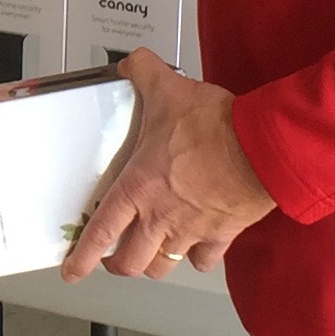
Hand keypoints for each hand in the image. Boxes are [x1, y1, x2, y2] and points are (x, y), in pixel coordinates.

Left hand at [64, 53, 275, 282]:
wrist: (262, 149)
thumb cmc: (215, 128)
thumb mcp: (170, 91)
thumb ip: (145, 73)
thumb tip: (133, 63)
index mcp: (139, 188)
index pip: (100, 232)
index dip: (82, 258)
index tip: (72, 272)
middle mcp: (161, 217)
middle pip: (130, 262)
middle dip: (119, 265)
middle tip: (115, 258)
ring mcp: (191, 231)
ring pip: (163, 267)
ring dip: (154, 264)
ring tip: (150, 253)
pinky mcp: (221, 235)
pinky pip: (204, 260)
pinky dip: (198, 258)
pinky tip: (196, 247)